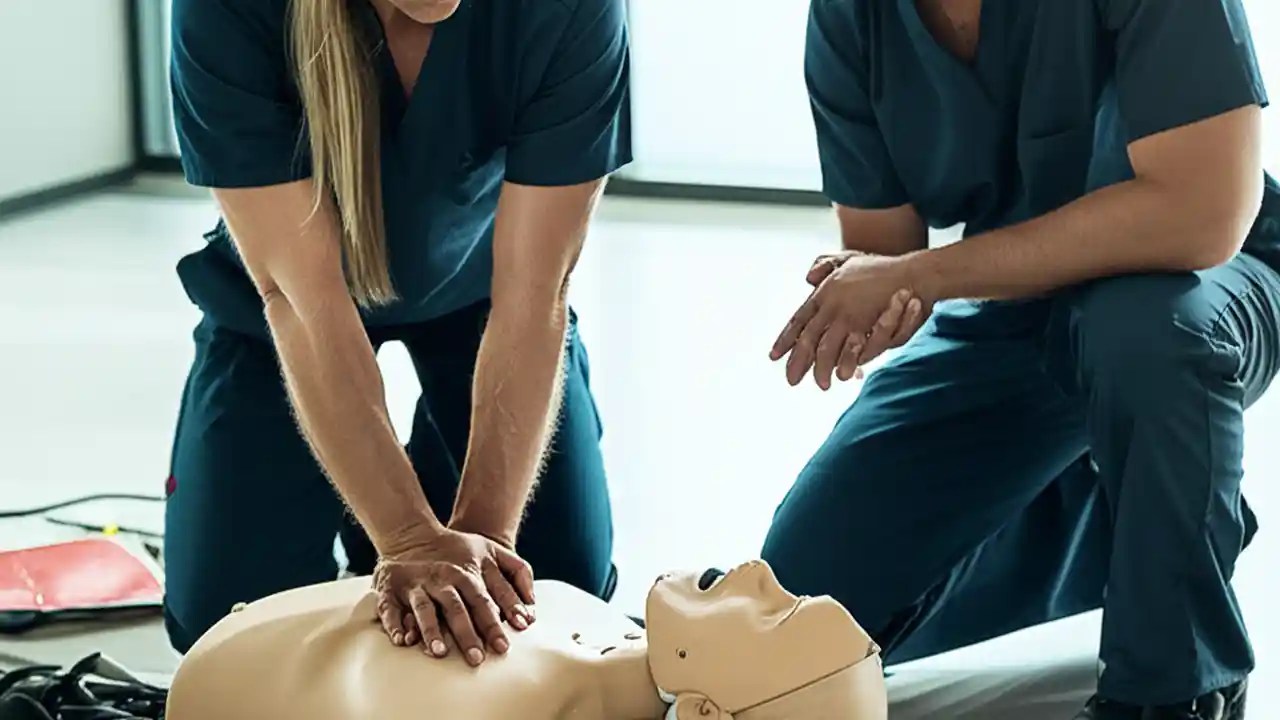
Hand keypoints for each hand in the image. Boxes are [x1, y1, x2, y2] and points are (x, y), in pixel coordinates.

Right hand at [372, 528, 535, 665]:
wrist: (414, 534)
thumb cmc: (460, 550)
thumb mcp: (493, 550)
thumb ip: (519, 573)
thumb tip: (534, 609)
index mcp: (471, 572)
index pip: (489, 597)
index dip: (502, 615)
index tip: (511, 638)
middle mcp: (446, 578)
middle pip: (460, 607)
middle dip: (469, 632)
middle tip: (478, 658)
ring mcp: (419, 583)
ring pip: (426, 608)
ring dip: (432, 630)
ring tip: (440, 652)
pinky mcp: (393, 588)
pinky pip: (390, 607)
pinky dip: (394, 623)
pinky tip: (402, 640)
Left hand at [771, 252, 930, 388]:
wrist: (909, 272)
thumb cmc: (880, 269)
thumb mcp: (848, 261)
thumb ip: (827, 267)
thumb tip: (807, 278)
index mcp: (824, 293)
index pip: (798, 320)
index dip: (786, 339)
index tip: (774, 356)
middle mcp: (832, 305)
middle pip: (808, 339)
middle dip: (799, 362)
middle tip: (791, 380)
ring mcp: (849, 316)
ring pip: (827, 348)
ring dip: (822, 368)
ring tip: (822, 384)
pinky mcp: (866, 326)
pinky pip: (850, 350)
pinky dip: (846, 363)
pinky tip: (843, 374)